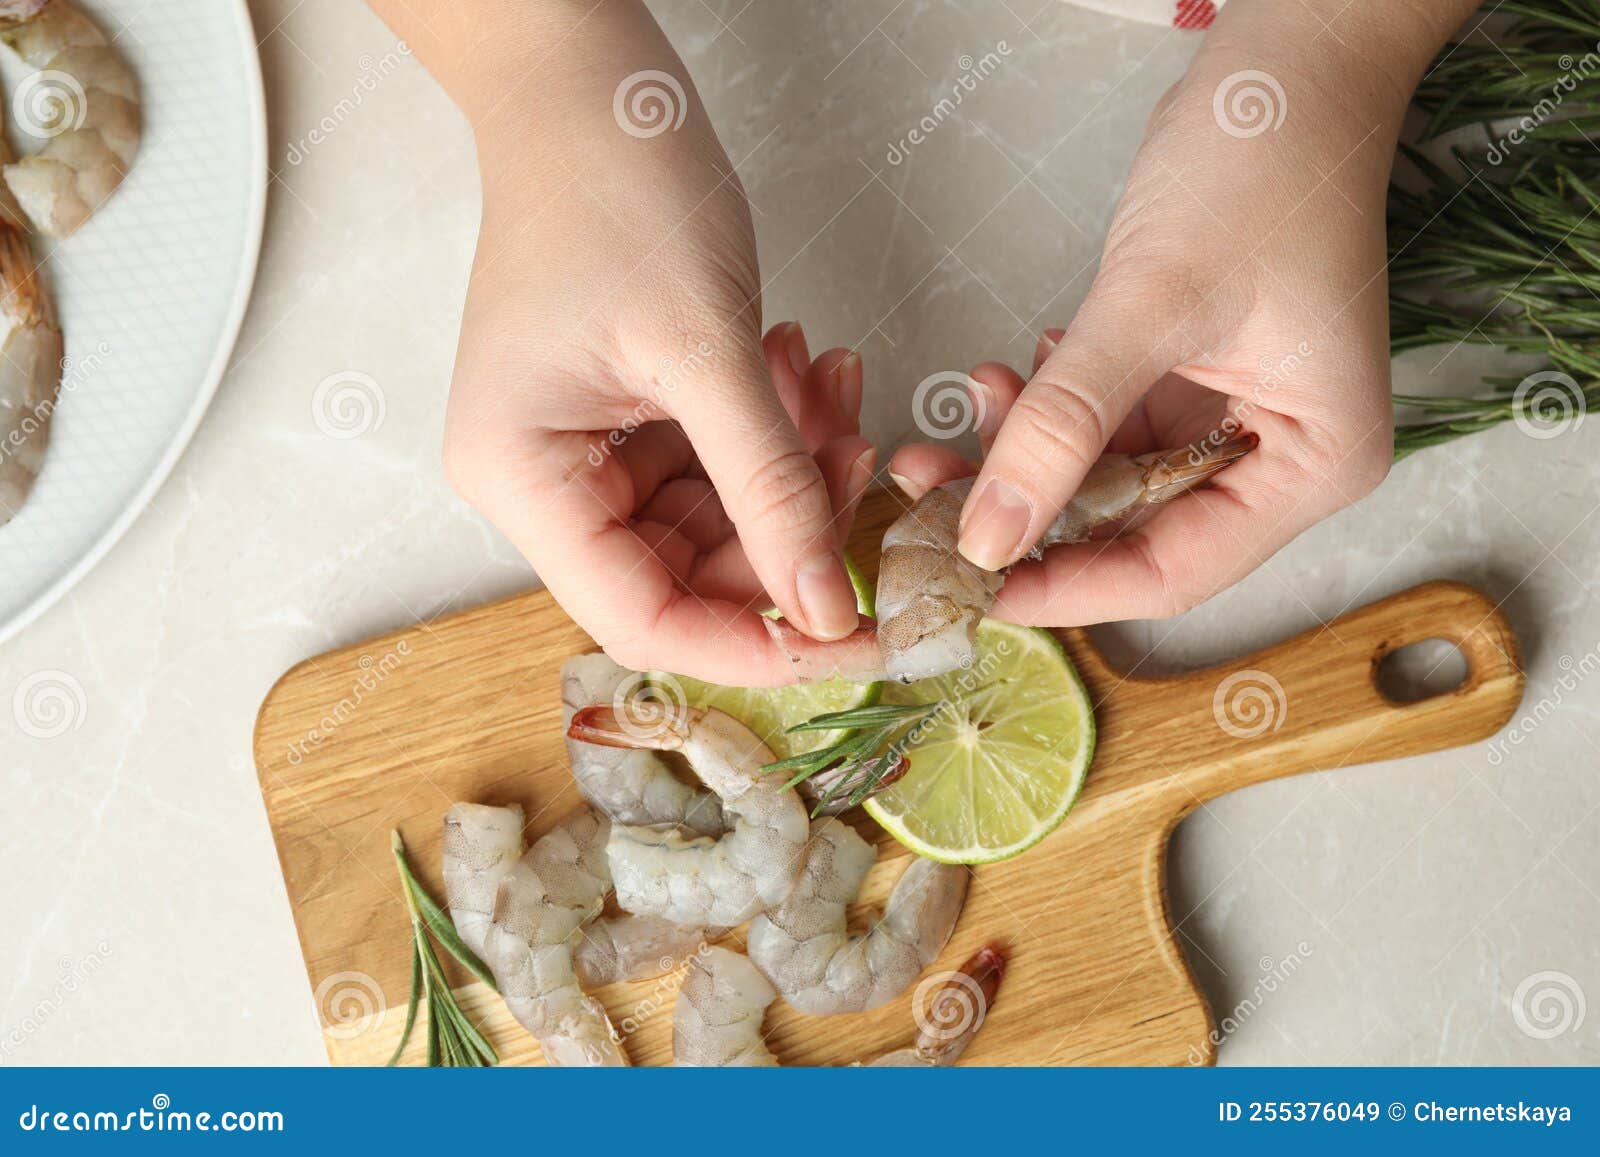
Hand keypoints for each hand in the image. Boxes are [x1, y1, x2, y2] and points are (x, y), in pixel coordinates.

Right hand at [395, 2, 872, 682]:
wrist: (589, 87)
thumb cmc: (614, 188)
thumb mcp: (709, 350)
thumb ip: (771, 489)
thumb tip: (828, 609)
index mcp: (521, 477)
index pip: (639, 618)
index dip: (749, 643)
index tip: (852, 633)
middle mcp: (542, 479)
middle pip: (686, 574)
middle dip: (786, 532)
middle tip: (861, 467)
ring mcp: (584, 449)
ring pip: (716, 520)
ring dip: (792, 469)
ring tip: (828, 385)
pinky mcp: (627, 417)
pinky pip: (718, 463)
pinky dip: (776, 432)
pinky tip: (803, 366)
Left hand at [892, 0, 1471, 626]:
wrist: (1289, 65)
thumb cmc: (1262, 167)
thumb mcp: (1152, 305)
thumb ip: (1064, 425)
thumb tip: (988, 532)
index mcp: (1315, 465)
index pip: (1175, 570)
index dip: (1068, 588)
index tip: (974, 590)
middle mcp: (1282, 458)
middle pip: (1133, 530)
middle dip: (1029, 513)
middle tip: (930, 496)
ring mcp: (1236, 418)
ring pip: (1106, 479)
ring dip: (1026, 453)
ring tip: (960, 412)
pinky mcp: (1193, 379)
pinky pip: (1104, 425)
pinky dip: (1050, 409)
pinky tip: (1014, 372)